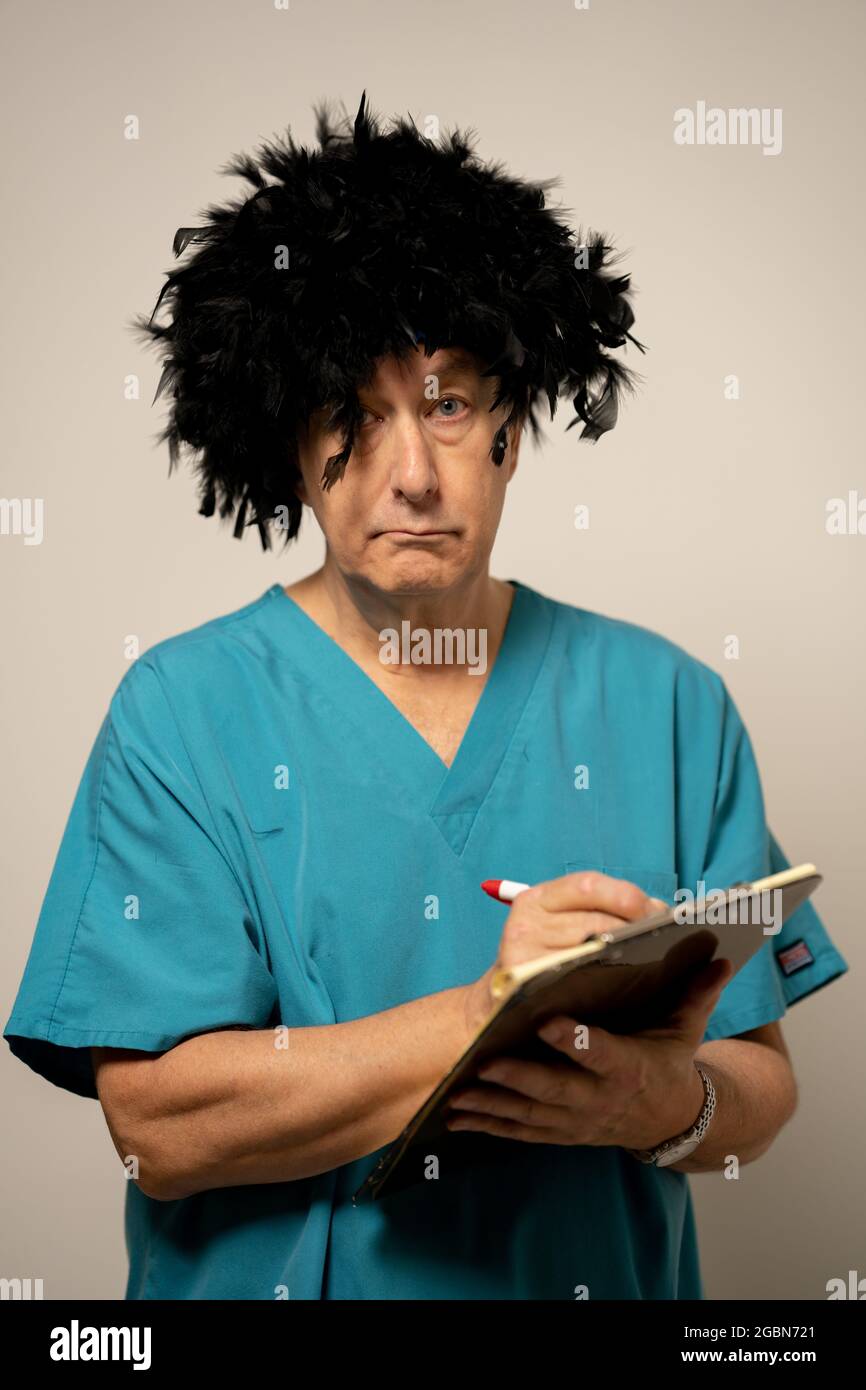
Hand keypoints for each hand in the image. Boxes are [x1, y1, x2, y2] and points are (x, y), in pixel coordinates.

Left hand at [448, 955, 732, 1150]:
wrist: (673, 1121)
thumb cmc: (670, 1062)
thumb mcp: (686, 1028)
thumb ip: (697, 991)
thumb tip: (722, 952)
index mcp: (629, 1069)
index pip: (602, 1054)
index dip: (576, 1041)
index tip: (546, 1022)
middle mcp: (601, 1100)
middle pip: (557, 1091)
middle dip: (520, 1079)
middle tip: (486, 1063)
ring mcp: (578, 1122)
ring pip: (531, 1116)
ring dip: (492, 1106)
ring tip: (457, 1093)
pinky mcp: (561, 1133)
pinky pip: (521, 1132)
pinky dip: (488, 1126)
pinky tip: (453, 1117)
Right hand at [465, 869, 666, 1036]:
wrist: (508, 1002)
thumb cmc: (553, 957)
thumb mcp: (568, 922)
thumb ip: (606, 909)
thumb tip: (659, 910)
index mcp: (538, 898)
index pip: (588, 886)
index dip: (626, 896)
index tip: (655, 912)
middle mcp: (525, 923)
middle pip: (595, 921)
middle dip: (635, 930)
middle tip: (663, 941)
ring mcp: (522, 957)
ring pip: (590, 952)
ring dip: (626, 956)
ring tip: (649, 961)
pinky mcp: (526, 990)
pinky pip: (576, 984)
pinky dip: (604, 983)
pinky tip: (625, 986)